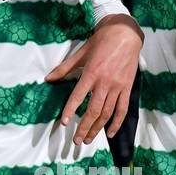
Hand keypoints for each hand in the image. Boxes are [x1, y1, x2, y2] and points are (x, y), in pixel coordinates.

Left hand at [45, 15, 142, 142]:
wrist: (125, 34)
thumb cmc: (101, 41)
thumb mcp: (81, 53)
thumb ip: (65, 68)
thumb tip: (48, 78)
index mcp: (91, 73)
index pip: (78, 97)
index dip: (70, 111)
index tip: (64, 124)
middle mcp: (104, 83)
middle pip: (93, 111)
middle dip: (84, 128)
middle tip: (76, 140)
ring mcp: (117, 87)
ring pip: (107, 113)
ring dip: (97, 129)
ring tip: (88, 139)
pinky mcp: (127, 88)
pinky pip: (122, 109)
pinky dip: (116, 123)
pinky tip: (110, 133)